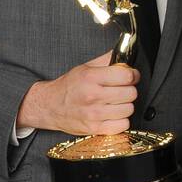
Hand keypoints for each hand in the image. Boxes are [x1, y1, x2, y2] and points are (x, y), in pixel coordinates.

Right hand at [17, 50, 138, 135]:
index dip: (132, 75)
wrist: (50, 106)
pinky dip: (121, 120)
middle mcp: (92, 96)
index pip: (126, 75)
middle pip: (130, 93)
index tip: (130, 76)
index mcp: (91, 77)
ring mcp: (94, 114)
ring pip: (129, 109)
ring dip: (125, 105)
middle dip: (129, 89)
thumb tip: (125, 53)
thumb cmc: (69, 87)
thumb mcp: (86, 67)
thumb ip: (107, 59)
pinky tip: (113, 114)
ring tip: (116, 102)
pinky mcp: (95, 128)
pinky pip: (123, 125)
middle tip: (121, 89)